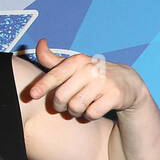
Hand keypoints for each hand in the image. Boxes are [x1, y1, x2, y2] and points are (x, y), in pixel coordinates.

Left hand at [25, 38, 145, 120]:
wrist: (127, 83)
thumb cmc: (94, 76)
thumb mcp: (75, 65)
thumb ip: (53, 59)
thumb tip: (40, 43)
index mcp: (78, 61)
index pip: (55, 75)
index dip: (42, 86)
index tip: (31, 95)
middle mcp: (90, 69)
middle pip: (62, 96)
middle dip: (60, 106)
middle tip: (64, 107)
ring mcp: (103, 82)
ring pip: (76, 107)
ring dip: (75, 112)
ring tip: (80, 108)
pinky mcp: (114, 95)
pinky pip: (91, 114)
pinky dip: (89, 116)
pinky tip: (93, 110)